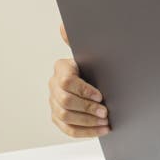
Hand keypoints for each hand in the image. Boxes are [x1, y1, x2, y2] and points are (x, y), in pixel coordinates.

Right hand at [48, 23, 109, 137]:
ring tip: (106, 122)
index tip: (101, 95)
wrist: (90, 75)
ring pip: (65, 117)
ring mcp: (54, 103)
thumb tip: (63, 27)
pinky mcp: (58, 117)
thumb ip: (77, 40)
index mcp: (62, 69)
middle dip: (87, 108)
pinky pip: (68, 129)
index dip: (84, 90)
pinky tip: (102, 131)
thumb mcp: (89, 51)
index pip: (67, 82)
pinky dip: (86, 132)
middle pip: (65, 102)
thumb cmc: (92, 63)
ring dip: (87, 122)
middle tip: (105, 112)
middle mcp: (54, 86)